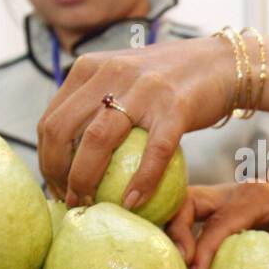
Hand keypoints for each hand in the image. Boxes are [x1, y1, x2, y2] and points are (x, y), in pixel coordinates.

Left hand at [36, 36, 231, 206]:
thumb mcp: (122, 76)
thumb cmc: (169, 80)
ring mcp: (143, 89)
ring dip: (85, 181)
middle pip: (62, 131)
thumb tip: (66, 150)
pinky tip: (133, 202)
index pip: (50, 120)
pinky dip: (140, 182)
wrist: (221, 63)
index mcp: (91, 67)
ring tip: (89, 205)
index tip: (56, 185)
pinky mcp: (176, 107)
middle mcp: (111, 73)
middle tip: (68, 199)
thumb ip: (94, 100)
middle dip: (56, 173)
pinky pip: (153, 152)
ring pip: (96, 141)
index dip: (46, 160)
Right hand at [166, 183, 268, 268]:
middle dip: (176, 233)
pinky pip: (180, 222)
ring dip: (170, 240)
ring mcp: (214, 201)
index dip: (206, 251)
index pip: (223, 222)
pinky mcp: (204, 215)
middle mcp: (229, 193)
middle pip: (189, 202)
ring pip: (178, 208)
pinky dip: (173, 246)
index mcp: (256, 195)